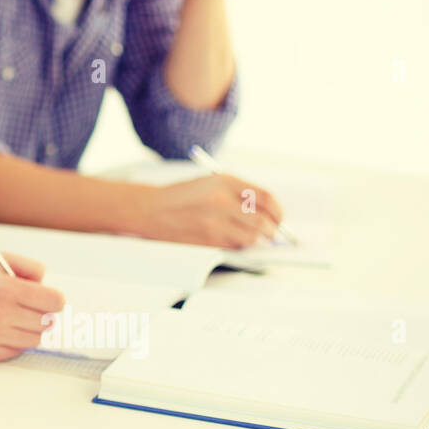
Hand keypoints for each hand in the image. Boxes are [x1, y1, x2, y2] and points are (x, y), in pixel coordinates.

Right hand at [0, 253, 64, 361]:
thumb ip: (27, 267)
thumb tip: (48, 285)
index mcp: (3, 288)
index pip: (53, 301)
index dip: (54, 299)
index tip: (48, 299)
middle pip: (47, 322)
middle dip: (42, 314)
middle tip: (29, 308)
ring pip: (34, 339)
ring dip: (30, 329)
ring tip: (14, 319)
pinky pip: (17, 352)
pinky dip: (14, 342)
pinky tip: (1, 330)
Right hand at [135, 175, 284, 247]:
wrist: (150, 209)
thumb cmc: (181, 196)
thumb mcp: (209, 183)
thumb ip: (237, 193)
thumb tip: (268, 213)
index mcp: (224, 182)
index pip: (265, 198)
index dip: (277, 210)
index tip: (279, 217)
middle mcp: (221, 200)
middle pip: (263, 221)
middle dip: (272, 230)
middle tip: (272, 233)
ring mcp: (214, 222)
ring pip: (252, 237)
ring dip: (256, 239)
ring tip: (251, 236)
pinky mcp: (207, 239)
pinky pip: (235, 246)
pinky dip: (239, 245)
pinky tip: (231, 239)